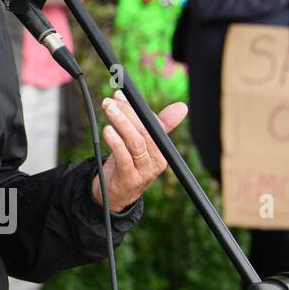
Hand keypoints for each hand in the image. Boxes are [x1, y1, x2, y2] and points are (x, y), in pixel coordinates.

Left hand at [91, 93, 184, 212]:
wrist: (116, 193)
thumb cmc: (129, 163)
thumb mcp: (141, 144)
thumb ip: (153, 124)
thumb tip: (181, 106)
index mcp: (162, 149)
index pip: (153, 125)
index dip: (138, 109)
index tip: (122, 95)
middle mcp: (156, 160)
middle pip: (144, 132)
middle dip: (127, 113)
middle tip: (111, 101)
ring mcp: (144, 170)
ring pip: (135, 142)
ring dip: (120, 123)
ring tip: (108, 110)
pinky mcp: (130, 178)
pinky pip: (124, 157)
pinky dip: (116, 142)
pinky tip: (107, 130)